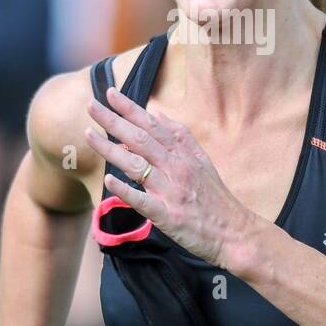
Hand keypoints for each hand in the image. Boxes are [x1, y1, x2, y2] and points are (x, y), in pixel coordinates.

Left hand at [84, 87, 259, 268]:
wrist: (235, 232)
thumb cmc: (215, 198)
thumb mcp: (202, 161)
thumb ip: (180, 137)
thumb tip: (157, 114)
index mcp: (184, 154)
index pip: (153, 125)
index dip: (131, 108)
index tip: (111, 93)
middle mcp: (177, 168)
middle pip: (141, 139)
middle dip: (113, 121)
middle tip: (91, 105)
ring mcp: (172, 192)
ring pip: (137, 165)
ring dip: (110, 149)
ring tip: (89, 135)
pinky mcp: (169, 216)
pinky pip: (144, 201)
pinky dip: (126, 191)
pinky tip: (109, 180)